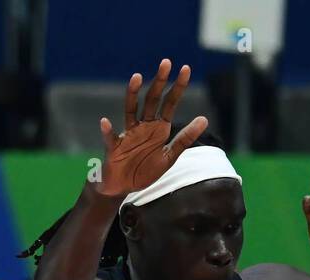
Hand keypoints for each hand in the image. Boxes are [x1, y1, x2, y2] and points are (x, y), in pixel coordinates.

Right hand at [98, 59, 207, 199]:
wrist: (124, 186)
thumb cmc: (146, 170)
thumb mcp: (169, 156)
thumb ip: (184, 139)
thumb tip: (204, 119)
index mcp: (158, 129)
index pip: (169, 104)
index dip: (177, 87)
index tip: (185, 69)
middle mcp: (143, 126)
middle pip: (152, 100)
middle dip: (159, 82)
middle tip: (167, 62)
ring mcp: (127, 134)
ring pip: (130, 110)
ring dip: (132, 93)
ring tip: (137, 77)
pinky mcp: (114, 147)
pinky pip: (109, 138)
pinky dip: (107, 131)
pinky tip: (106, 122)